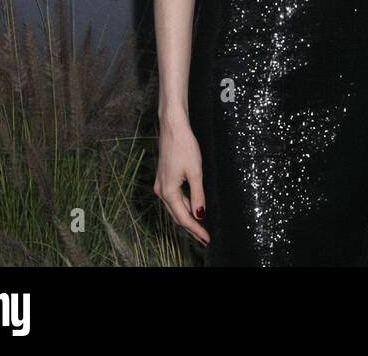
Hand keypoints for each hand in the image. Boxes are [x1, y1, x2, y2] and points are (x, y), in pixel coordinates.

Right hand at [153, 114, 209, 246]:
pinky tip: (194, 209)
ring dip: (188, 217)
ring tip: (201, 228)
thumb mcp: (196, 172)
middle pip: (177, 216)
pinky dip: (184, 206)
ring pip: (175, 207)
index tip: (206, 239)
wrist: (173, 128)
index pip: (183, 217)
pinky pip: (175, 198)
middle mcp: (161, 191)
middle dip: (191, 228)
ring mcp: (161, 185)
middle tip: (205, 239)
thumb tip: (200, 215)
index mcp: (168, 192)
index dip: (195, 230)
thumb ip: (198, 195)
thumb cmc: (184, 147)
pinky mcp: (164, 179)